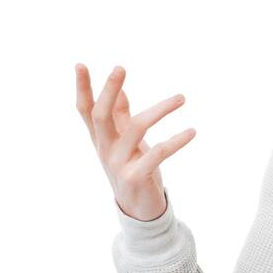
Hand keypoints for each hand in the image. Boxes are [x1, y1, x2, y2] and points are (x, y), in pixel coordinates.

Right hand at [75, 63, 194, 220]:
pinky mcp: (136, 177)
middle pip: (100, 116)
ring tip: (182, 98)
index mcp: (100, 138)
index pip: (85, 110)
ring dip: (161, 110)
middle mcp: (105, 149)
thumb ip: (121, 116)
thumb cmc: (133, 167)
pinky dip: (176, 141)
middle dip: (109, 90)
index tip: (80, 64)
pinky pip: (158, 153)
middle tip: (120, 67)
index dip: (82, 88)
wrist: (139, 209)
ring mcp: (118, 164)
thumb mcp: (124, 141)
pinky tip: (192, 132)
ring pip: (136, 128)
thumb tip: (120, 88)